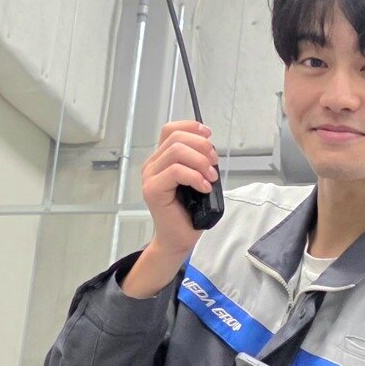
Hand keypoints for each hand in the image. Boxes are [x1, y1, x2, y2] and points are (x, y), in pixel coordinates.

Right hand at [140, 120, 219, 254]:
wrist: (179, 238)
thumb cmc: (189, 212)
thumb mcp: (197, 179)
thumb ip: (197, 161)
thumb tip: (209, 147)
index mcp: (161, 159)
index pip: (170, 130)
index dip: (190, 127)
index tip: (209, 135)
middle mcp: (152, 165)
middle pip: (177, 139)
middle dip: (202, 147)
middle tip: (214, 165)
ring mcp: (150, 177)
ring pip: (177, 152)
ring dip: (200, 162)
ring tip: (210, 178)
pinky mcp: (153, 190)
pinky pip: (176, 171)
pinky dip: (195, 177)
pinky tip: (204, 187)